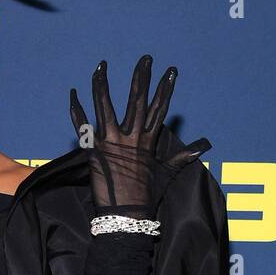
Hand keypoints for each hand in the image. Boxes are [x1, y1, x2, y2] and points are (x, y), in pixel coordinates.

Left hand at [69, 56, 210, 220]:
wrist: (126, 216)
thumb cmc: (146, 195)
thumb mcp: (166, 173)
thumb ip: (182, 156)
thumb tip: (203, 147)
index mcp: (148, 141)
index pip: (160, 108)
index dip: (165, 88)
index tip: (170, 71)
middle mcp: (130, 137)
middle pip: (137, 100)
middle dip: (141, 77)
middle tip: (145, 58)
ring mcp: (110, 142)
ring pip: (105, 105)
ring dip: (102, 84)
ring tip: (101, 65)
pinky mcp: (92, 149)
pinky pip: (81, 125)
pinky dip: (75, 109)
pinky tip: (72, 92)